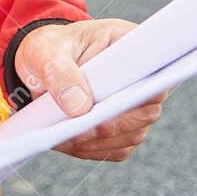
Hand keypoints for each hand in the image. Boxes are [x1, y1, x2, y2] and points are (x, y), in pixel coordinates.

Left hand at [13, 18, 171, 161]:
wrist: (40, 65)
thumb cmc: (48, 48)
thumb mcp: (44, 49)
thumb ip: (58, 72)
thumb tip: (80, 108)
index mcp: (133, 46)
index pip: (156, 69)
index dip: (145, 88)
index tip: (116, 101)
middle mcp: (143, 80)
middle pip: (146, 110)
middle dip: (109, 123)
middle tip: (75, 130)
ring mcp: (136, 108)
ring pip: (131, 134)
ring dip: (97, 139)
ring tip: (62, 136)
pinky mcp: (122, 130)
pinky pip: (115, 149)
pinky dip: (91, 149)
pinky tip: (66, 142)